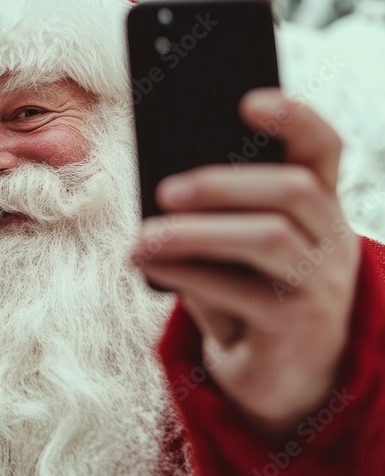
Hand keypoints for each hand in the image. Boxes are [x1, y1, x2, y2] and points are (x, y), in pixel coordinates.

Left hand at [131, 88, 361, 434]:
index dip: (295, 118)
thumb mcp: (229, 248)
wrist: (273, 377)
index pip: (322, 148)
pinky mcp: (298, 327)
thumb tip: (160, 184)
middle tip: (164, 189)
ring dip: (196, 232)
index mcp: (317, 207)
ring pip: (267, 238)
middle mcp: (331, 240)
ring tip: (145, 237)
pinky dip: (186, 274)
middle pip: (294, 189)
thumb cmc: (244, 294)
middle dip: (224, 182)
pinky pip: (240, 290)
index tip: (249, 99)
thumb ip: (210, 214)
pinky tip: (149, 266)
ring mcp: (322, 285)